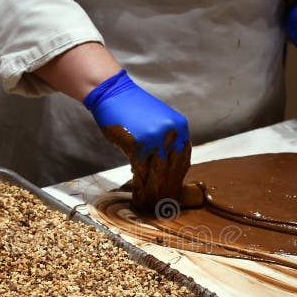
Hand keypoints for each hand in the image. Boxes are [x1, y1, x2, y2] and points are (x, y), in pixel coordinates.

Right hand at [83, 70, 191, 211]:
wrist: (114, 94)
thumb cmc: (133, 109)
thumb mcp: (159, 122)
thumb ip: (167, 141)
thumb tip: (167, 168)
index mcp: (180, 127)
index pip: (183, 160)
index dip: (176, 178)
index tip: (171, 190)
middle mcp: (172, 133)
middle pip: (171, 169)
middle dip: (165, 188)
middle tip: (162, 202)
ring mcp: (156, 139)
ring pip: (156, 173)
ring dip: (152, 190)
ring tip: (149, 201)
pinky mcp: (139, 145)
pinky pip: (141, 170)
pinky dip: (139, 183)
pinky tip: (137, 191)